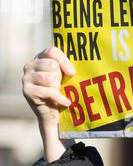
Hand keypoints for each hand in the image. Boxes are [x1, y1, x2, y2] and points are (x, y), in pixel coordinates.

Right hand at [23, 47, 74, 161]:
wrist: (52, 114)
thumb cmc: (60, 91)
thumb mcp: (63, 76)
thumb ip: (66, 67)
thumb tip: (72, 70)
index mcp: (39, 58)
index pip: (51, 51)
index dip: (64, 61)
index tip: (72, 73)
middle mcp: (29, 66)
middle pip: (51, 64)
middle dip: (59, 77)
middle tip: (59, 85)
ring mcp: (26, 78)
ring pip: (49, 78)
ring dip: (57, 87)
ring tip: (57, 92)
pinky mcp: (27, 91)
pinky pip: (49, 91)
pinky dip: (60, 98)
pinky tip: (66, 102)